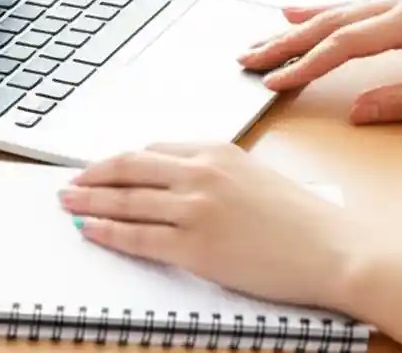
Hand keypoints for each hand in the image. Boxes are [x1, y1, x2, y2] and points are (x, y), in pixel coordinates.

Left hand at [60, 143, 367, 311]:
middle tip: (69, 183)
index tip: (101, 169)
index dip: (119, 161)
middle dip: (92, 176)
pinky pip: (137, 237)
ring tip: (67, 204)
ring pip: (125, 201)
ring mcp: (196, 209)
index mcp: (217, 150)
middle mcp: (201, 173)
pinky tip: (90, 231)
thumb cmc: (303, 221)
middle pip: (128, 167)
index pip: (152, 149)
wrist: (334, 250)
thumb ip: (214, 173)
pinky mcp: (196, 246)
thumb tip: (173, 182)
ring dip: (89, 203)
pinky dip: (107, 232)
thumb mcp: (255, 177)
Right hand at [237, 0, 401, 123]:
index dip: (306, 66)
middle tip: (247, 59)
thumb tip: (355, 111)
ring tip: (260, 42)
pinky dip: (321, 13)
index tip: (275, 83)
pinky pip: (353, 6)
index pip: (344, 46)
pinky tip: (296, 13)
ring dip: (296, 28)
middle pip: (330, 23)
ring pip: (337, 12)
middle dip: (285, 43)